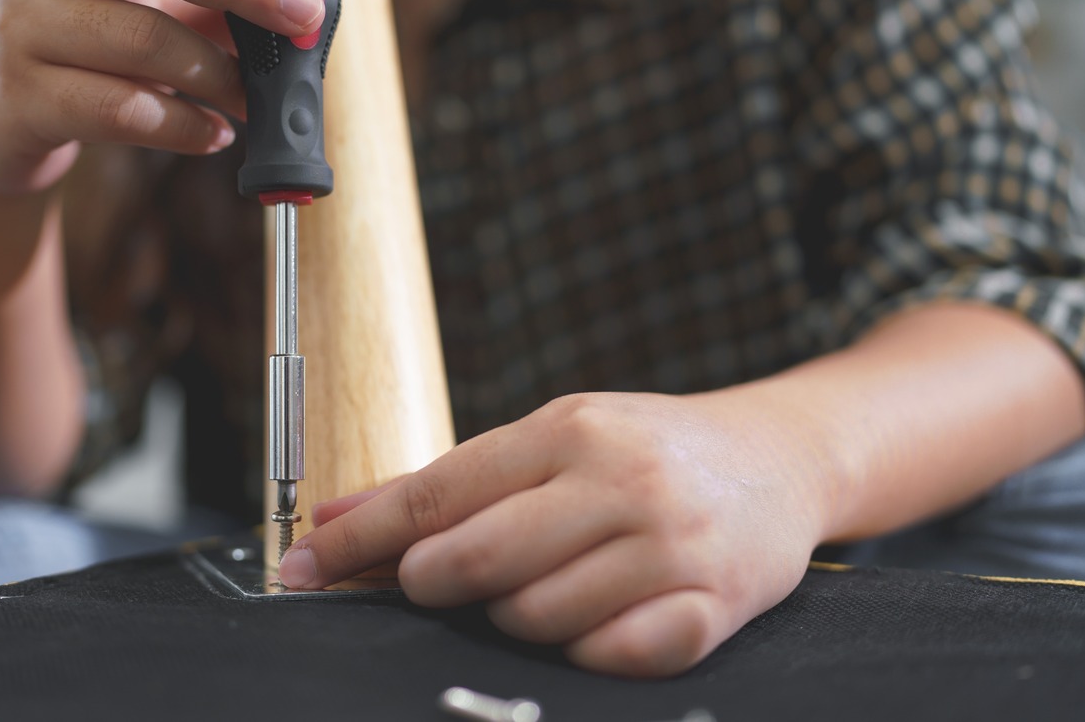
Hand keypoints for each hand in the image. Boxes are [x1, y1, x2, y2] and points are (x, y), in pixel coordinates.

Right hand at [0, 0, 326, 192]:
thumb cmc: (84, 56)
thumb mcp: (136, 6)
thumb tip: (298, 2)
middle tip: (303, 14)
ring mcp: (22, 28)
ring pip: (140, 36)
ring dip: (218, 72)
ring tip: (253, 99)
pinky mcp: (21, 98)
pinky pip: (121, 110)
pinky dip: (182, 125)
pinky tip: (213, 135)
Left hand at [280, 392, 835, 676]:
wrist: (783, 457)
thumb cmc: (647, 450)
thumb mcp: (551, 439)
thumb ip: (444, 484)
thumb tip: (332, 519)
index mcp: (569, 429)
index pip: (436, 493)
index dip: (357, 539)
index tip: (301, 569)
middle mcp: (620, 481)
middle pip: (475, 560)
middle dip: (436, 585)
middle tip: (442, 583)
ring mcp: (671, 545)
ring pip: (535, 618)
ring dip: (519, 617)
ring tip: (551, 584)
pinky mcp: (714, 604)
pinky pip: (614, 655)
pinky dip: (589, 650)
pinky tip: (601, 619)